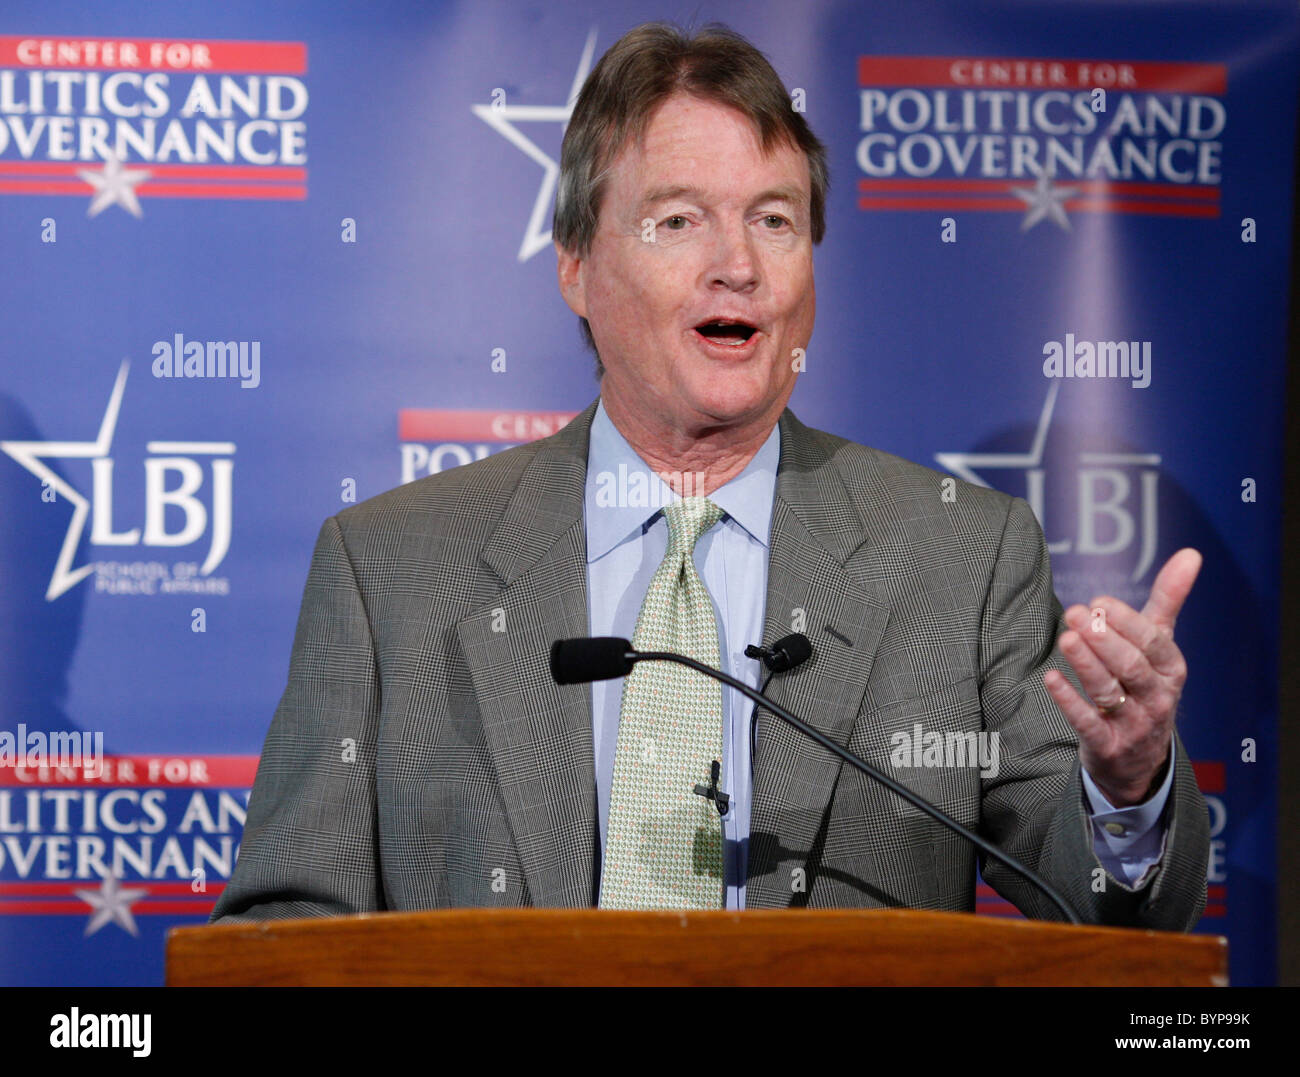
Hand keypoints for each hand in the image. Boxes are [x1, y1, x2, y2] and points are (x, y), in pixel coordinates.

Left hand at [1043, 548, 1201, 806]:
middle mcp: (1157, 696)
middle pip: (1131, 665)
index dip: (1126, 621)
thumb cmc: (1146, 686)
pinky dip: (1069, 700)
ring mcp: (1133, 723)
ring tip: (1066, 639)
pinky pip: (1088, 722)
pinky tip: (1051, 678)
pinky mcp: (1107, 745)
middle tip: (1075, 613)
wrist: (1139, 758)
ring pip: (1110, 691)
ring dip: (1086, 664)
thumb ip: (1168, 600)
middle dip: (1104, 639)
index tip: (1098, 602)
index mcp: (1171, 669)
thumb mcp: (1160, 645)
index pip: (1153, 641)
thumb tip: (1190, 554)